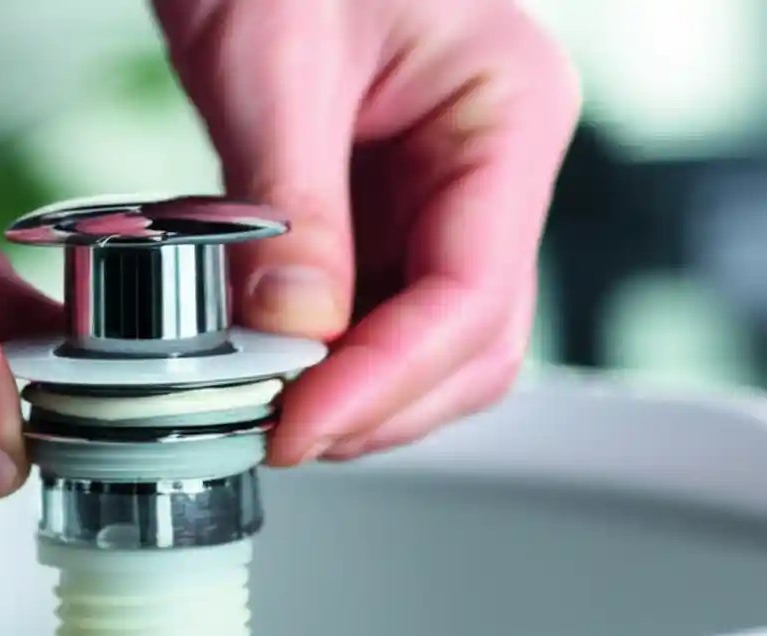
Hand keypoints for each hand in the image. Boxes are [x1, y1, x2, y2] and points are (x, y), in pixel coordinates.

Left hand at [155, 0, 578, 463]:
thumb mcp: (277, 65)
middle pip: (469, 343)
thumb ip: (290, 204)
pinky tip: (266, 364)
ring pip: (424, 344)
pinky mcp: (381, 216)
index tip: (303, 424)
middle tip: (282, 434)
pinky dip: (323, 357)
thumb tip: (294, 332)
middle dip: (378, 403)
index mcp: (506, 116)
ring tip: (265, 408)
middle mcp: (487, 171)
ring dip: (352, 393)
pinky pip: (371, 315)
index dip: (387, 379)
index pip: (473, 294)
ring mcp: (438, 199)